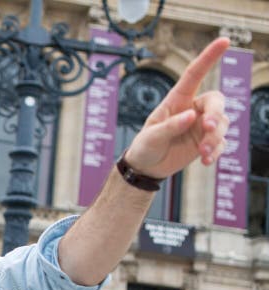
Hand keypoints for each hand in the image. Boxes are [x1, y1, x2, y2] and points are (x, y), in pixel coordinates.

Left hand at [125, 37, 230, 178]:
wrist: (147, 167)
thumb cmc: (145, 146)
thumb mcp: (151, 136)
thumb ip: (170, 126)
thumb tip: (192, 116)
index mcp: (177, 100)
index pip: (195, 74)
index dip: (209, 57)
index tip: (224, 41)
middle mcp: (193, 109)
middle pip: (216, 101)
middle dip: (216, 113)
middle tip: (208, 128)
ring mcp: (201, 126)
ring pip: (222, 124)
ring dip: (215, 138)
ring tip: (201, 153)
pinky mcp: (206, 142)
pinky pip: (221, 143)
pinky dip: (217, 151)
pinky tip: (206, 161)